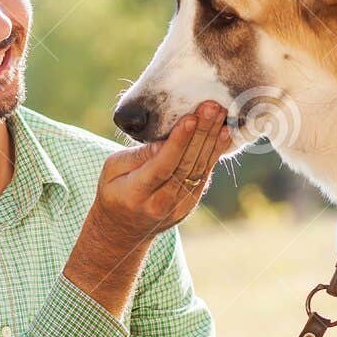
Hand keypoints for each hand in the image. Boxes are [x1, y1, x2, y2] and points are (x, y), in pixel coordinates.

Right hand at [89, 101, 231, 250]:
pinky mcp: (190, 204)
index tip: (190, 119)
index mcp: (136, 194)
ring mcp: (178, 207)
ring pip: (199, 170)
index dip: (178, 142)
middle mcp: (160, 203)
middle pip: (185, 166)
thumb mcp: (112, 170)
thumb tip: (162, 142)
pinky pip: (204, 175)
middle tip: (212, 107)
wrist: (123, 229)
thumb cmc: (115, 190)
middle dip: (201, 134)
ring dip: (213, 140)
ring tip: (221, 114)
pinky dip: (215, 153)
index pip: (162, 166)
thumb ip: (137, 156)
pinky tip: (224, 133)